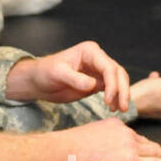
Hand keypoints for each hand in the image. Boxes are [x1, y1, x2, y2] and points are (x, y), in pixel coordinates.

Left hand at [7, 40, 130, 110]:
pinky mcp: (96, 82)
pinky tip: (113, 108)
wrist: (38, 81)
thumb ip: (74, 78)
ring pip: (118, 81)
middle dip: (122, 90)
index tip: (107, 100)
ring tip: (118, 109)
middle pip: (118, 73)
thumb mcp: (57, 73)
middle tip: (121, 107)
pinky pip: (112, 89)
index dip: (112, 83)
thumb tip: (93, 85)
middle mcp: (97, 59)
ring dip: (121, 95)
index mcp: (89, 51)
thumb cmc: (45, 72)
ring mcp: (98, 71)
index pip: (108, 67)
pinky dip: (115, 98)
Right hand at [58, 118, 160, 160]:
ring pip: (154, 152)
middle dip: (158, 148)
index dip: (145, 143)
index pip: (134, 135)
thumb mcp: (93, 130)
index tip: (151, 146)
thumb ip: (105, 134)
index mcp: (117, 125)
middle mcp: (127, 134)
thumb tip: (108, 142)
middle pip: (147, 143)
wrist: (72, 150)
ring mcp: (130, 148)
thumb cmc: (75, 144)